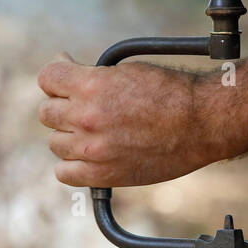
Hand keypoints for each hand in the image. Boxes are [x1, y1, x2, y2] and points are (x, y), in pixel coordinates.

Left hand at [38, 54, 224, 187]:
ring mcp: (93, 149)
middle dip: (62, 106)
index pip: (48, 78)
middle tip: (80, 107)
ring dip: (68, 136)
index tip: (65, 78)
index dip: (56, 77)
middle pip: (47, 112)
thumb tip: (71, 76)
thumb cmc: (171, 93)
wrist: (201, 125)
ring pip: (55, 143)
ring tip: (90, 133)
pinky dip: (70, 165)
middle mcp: (87, 118)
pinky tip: (86, 157)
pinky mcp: (103, 175)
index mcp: (92, 85)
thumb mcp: (128, 72)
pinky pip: (64, 173)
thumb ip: (94, 77)